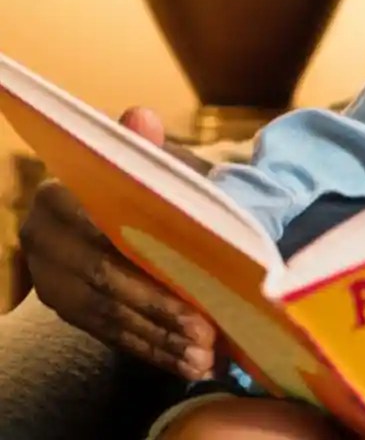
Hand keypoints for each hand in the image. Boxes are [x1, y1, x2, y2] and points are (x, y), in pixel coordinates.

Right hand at [19, 107, 217, 379]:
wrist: (123, 209)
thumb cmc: (146, 186)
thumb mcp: (150, 166)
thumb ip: (144, 150)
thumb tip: (141, 115)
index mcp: (57, 199)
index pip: (98, 238)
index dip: (143, 265)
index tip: (190, 281)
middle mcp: (42, 242)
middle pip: (103, 283)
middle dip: (159, 310)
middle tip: (206, 333)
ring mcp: (52, 281)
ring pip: (108, 316)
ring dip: (159, 339)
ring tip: (204, 355)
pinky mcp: (67, 311)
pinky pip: (110, 336)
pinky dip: (152, 350)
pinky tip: (187, 364)